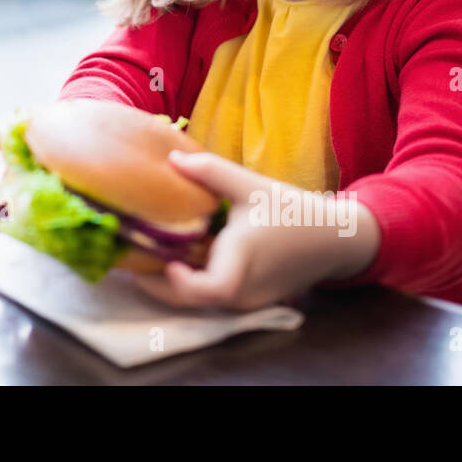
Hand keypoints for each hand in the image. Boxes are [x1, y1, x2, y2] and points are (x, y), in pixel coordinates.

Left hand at [131, 150, 380, 311]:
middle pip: (191, 300)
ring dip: (171, 284)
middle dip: (156, 283)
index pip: (211, 290)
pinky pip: (212, 299)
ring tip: (142, 255)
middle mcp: (244, 290)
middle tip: (128, 256)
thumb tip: (170, 158)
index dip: (183, 284)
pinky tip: (173, 260)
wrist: (334, 239)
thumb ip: (209, 171)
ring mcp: (247, 302)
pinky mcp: (249, 302)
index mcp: (244, 261)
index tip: (166, 264)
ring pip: (199, 302)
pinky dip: (190, 284)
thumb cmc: (292, 210)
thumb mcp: (249, 184)